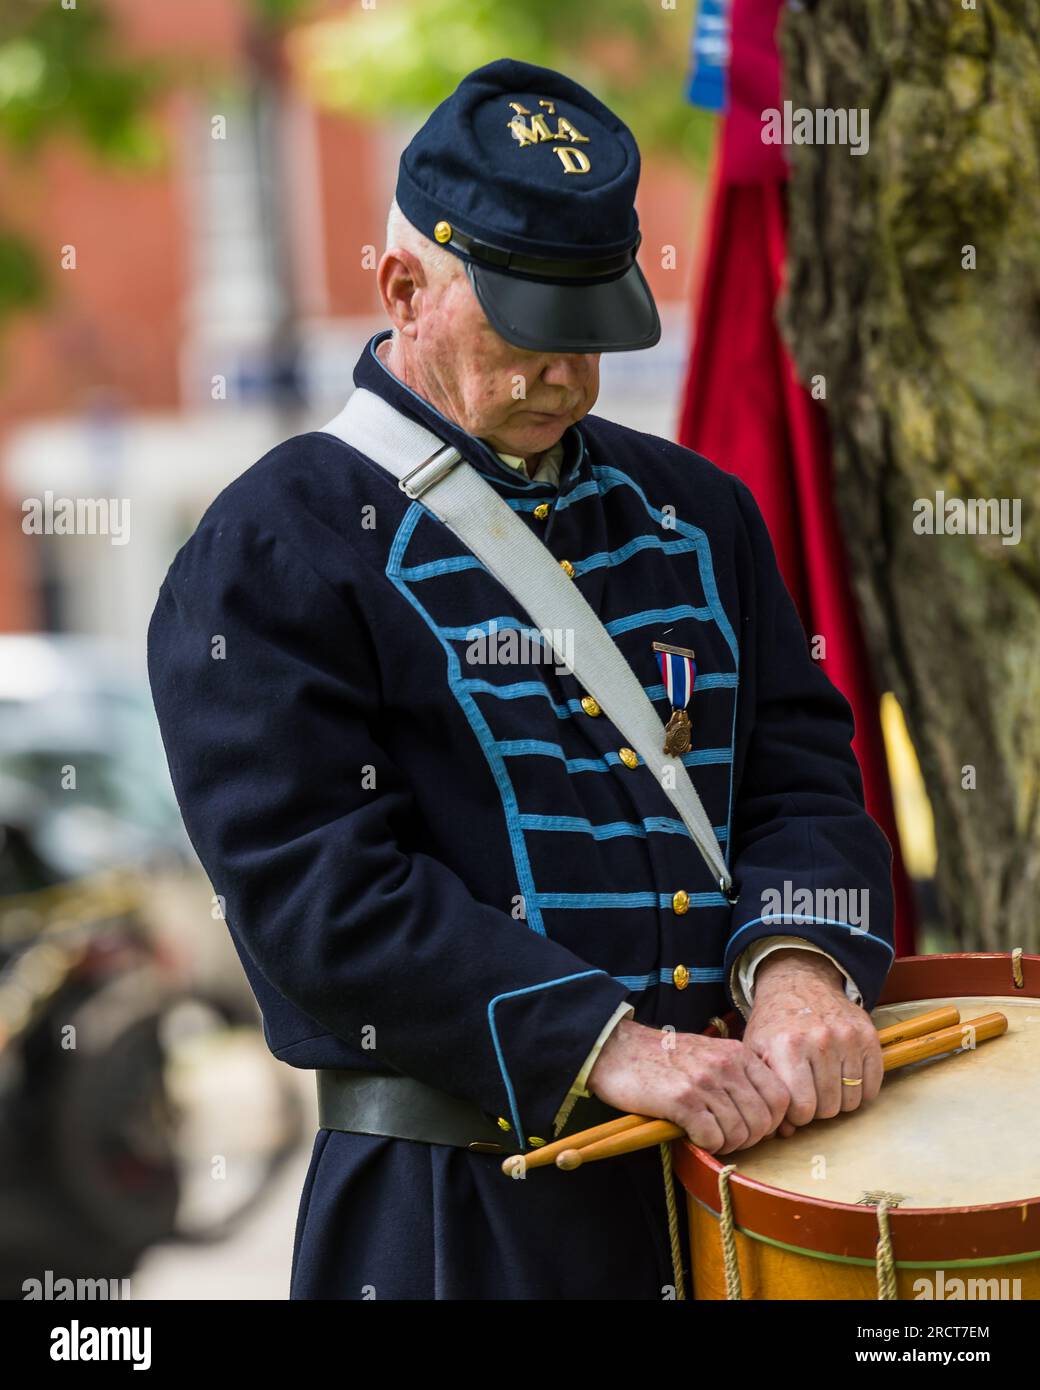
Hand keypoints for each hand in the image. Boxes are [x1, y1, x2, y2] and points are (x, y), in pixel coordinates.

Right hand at [586, 1017, 790, 1154]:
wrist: (618, 1051)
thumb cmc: (665, 1059)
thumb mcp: (710, 1054)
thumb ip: (738, 1076)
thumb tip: (765, 1117)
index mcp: (738, 1053)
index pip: (781, 1097)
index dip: (772, 1120)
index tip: (752, 1126)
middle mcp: (726, 1065)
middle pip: (763, 1121)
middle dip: (749, 1138)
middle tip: (726, 1136)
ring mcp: (704, 1082)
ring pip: (740, 1133)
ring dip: (726, 1144)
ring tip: (707, 1135)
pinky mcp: (682, 1101)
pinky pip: (713, 1138)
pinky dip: (706, 1144)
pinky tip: (691, 1133)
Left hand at [742, 949, 882, 1137]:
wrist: (799, 981)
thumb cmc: (775, 1023)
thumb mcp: (757, 1051)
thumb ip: (765, 1092)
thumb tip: (779, 1135)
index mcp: (787, 1047)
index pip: (802, 1110)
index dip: (797, 1115)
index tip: (793, 1104)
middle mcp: (819, 1041)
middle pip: (828, 1108)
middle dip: (817, 1108)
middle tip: (809, 1092)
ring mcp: (847, 1038)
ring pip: (851, 1101)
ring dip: (838, 1100)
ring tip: (824, 1083)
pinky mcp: (868, 1036)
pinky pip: (872, 1088)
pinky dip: (860, 1091)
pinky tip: (843, 1077)